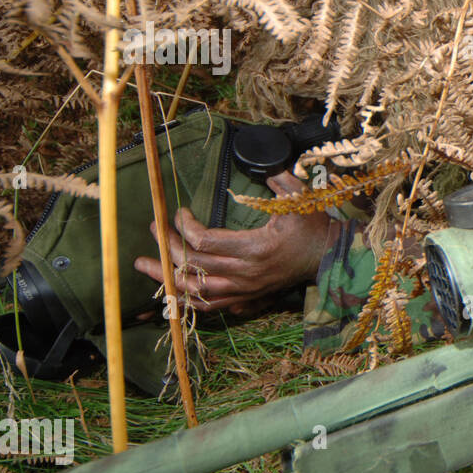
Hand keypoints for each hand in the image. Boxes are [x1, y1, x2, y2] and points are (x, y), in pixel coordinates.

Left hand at [133, 172, 337, 314]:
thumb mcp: (301, 200)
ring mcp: (245, 289)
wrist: (328, 259)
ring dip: (166, 277)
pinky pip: (211, 306)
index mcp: (256, 248)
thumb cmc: (313, 228)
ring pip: (196, 289)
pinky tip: (170, 292)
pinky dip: (187, 300)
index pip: (205, 241)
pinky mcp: (247, 297)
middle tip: (153, 228)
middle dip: (168, 245)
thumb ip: (279, 181)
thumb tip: (262, 166)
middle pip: (194, 265)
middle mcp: (246, 273)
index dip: (184, 226)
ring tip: (144, 264)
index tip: (179, 212)